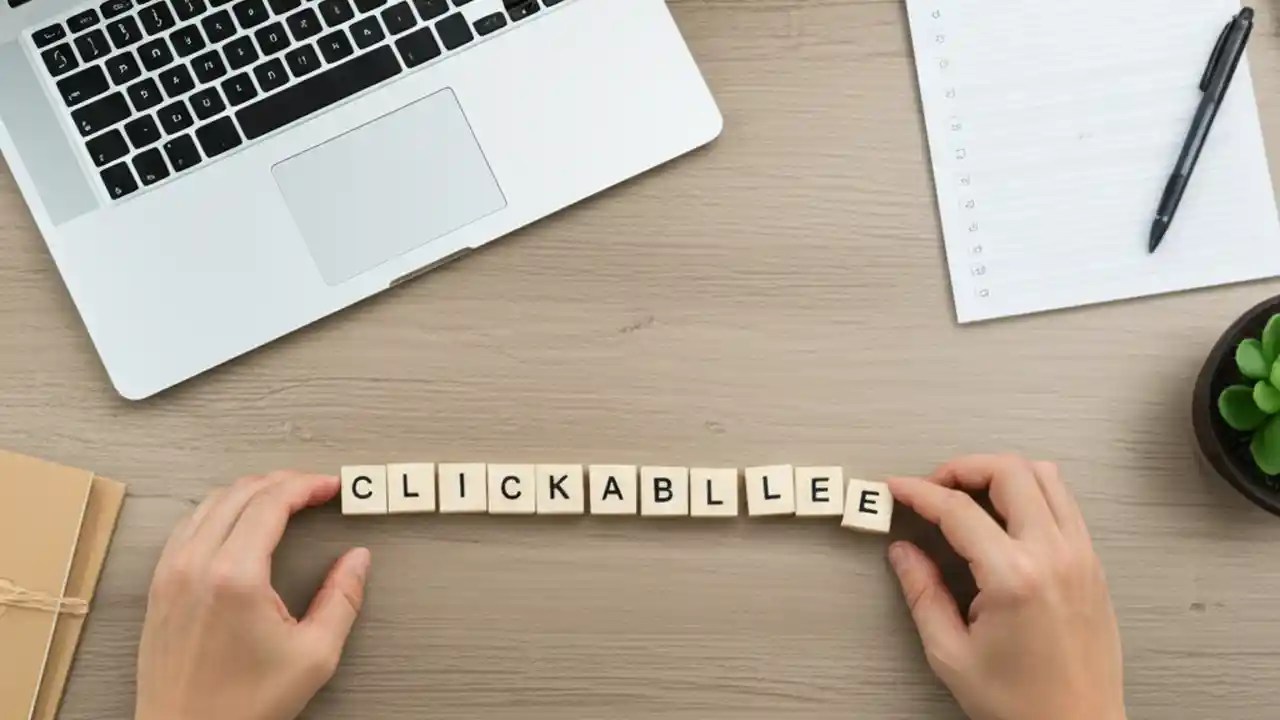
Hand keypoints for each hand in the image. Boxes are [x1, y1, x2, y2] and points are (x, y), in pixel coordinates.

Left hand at [136, 472, 370, 719]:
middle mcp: (196, 565)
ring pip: (209, 503)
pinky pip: (188, 526)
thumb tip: (357, 560)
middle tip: (312, 488)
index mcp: (235, 576)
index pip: (272, 503)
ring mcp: (171, 573)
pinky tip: (238, 523)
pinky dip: (218, 510)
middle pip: (240, 493)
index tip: (330, 487)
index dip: (306, 485)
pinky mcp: (159, 587)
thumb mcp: (313, 655)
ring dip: (249, 492)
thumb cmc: (243, 706)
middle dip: (281, 482)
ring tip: (281, 499)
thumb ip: (342, 599)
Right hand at [887, 455, 1124, 719]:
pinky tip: (1005, 515)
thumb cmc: (1022, 705)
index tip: (897, 488)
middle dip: (962, 467)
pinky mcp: (1093, 565)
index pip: (957, 509)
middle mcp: (1055, 556)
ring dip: (1002, 472)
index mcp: (1016, 578)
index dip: (918, 492)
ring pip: (1046, 475)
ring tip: (969, 494)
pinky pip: (1065, 502)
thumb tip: (904, 552)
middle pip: (1009, 470)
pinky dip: (1031, 492)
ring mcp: (1081, 557)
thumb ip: (923, 593)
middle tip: (934, 486)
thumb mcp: (951, 654)